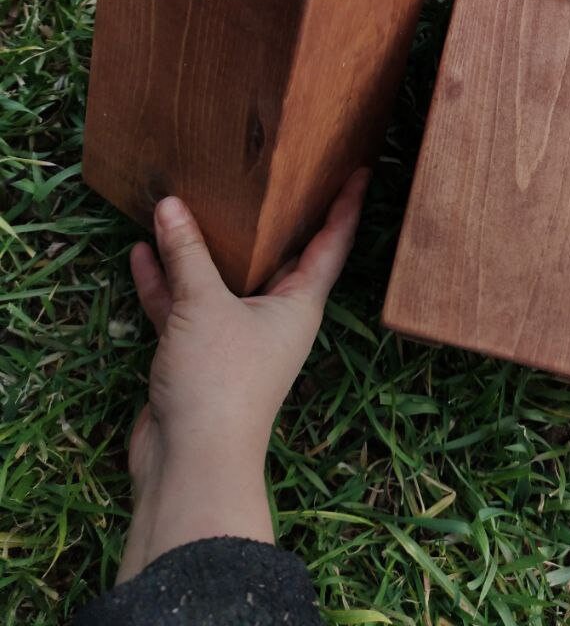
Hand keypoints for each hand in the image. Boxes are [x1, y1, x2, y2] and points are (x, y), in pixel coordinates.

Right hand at [117, 172, 367, 581]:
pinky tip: (143, 251)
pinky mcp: (198, 355)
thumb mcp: (204, 305)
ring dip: (202, 249)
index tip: (362, 170)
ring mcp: (236, 337)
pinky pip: (184, 307)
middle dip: (270, 220)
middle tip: (274, 172)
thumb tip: (168, 206)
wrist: (191, 464)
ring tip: (187, 201)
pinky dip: (166, 283)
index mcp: (299, 304)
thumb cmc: (220, 382)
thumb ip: (188, 254)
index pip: (331, 244)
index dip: (346, 206)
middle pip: (275, 257)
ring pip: (222, 281)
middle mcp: (274, 317)